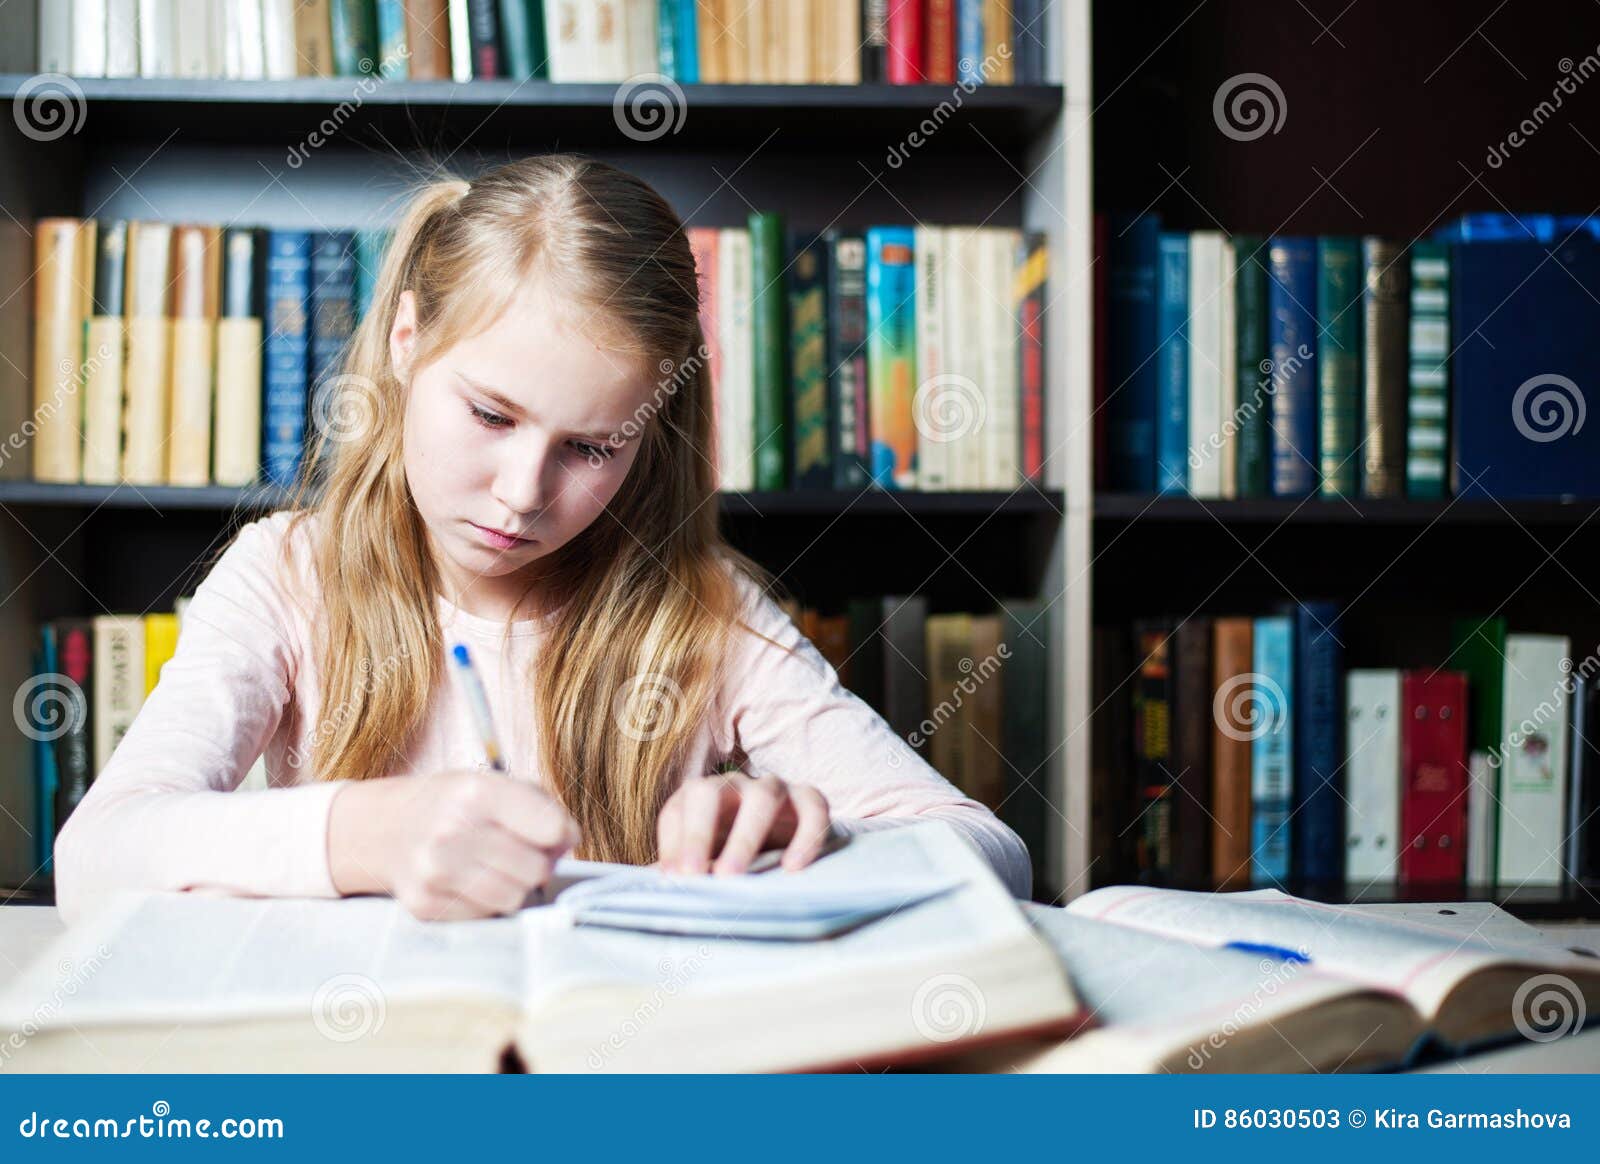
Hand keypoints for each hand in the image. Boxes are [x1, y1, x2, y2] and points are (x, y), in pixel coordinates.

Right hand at [329, 768, 579, 920]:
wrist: (386, 828)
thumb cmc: (455, 805)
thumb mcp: (494, 785)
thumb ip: (542, 807)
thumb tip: (568, 843)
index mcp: (476, 792)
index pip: (550, 827)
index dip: (561, 834)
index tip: (554, 833)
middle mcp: (452, 831)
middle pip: (536, 869)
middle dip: (537, 863)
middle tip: (519, 852)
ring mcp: (434, 871)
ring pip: (514, 898)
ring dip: (514, 885)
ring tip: (496, 867)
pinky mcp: (424, 904)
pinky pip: (485, 915)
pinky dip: (485, 902)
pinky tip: (467, 880)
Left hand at [656, 770, 830, 874]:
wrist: (792, 840)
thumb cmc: (738, 852)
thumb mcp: (711, 860)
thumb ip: (688, 868)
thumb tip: (662, 883)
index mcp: (702, 797)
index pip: (678, 809)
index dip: (672, 842)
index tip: (672, 878)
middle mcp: (734, 785)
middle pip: (709, 794)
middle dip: (698, 834)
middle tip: (693, 875)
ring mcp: (774, 787)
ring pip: (762, 797)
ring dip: (744, 838)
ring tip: (732, 876)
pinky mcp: (809, 799)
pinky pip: (812, 809)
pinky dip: (804, 836)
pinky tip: (792, 868)